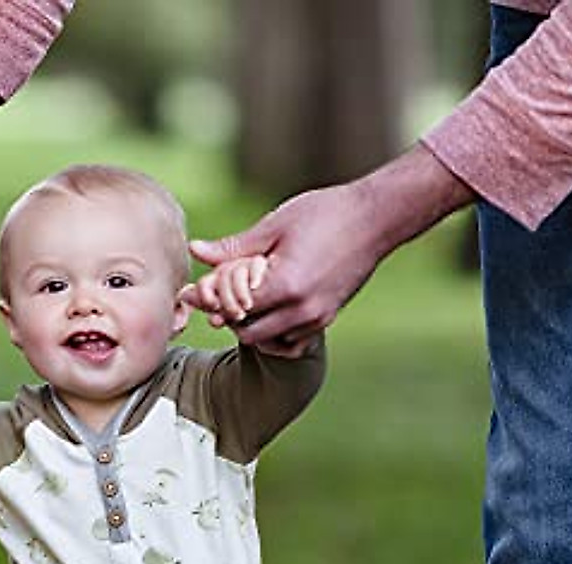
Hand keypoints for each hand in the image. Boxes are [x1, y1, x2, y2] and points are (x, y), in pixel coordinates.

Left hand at [189, 145, 473, 355]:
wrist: (376, 219)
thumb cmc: (325, 214)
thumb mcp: (274, 225)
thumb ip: (233, 248)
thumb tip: (195, 251)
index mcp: (286, 285)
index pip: (234, 309)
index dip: (213, 301)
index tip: (201, 290)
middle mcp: (302, 310)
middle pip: (247, 332)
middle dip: (229, 317)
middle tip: (221, 296)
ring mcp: (316, 319)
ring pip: (268, 342)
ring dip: (251, 326)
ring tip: (246, 300)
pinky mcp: (326, 320)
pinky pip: (289, 342)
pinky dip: (274, 333)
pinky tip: (269, 309)